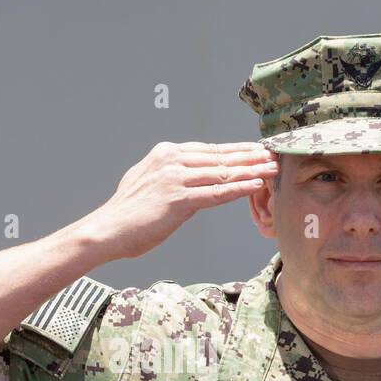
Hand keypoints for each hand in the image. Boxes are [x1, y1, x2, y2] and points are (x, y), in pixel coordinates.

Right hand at [86, 141, 277, 259]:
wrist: (107, 230)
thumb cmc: (127, 214)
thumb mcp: (148, 182)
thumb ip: (169, 175)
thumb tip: (187, 176)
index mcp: (165, 153)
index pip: (209, 150)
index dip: (236, 150)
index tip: (256, 150)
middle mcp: (171, 160)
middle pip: (220, 157)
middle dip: (249, 156)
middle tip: (273, 154)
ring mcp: (175, 178)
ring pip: (222, 172)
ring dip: (251, 170)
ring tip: (272, 168)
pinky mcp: (178, 199)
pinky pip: (216, 193)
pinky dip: (239, 188)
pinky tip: (256, 185)